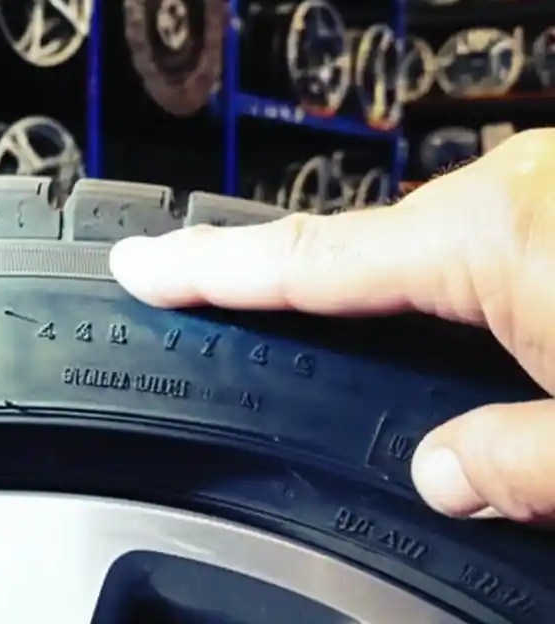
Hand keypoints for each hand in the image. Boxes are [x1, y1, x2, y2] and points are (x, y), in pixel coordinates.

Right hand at [109, 131, 554, 522]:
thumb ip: (511, 464)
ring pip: (449, 248)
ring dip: (439, 308)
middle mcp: (515, 187)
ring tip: (462, 376)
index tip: (141, 264)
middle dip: (345, 317)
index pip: (306, 259)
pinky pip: (503, 233)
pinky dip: (490, 285)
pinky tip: (521, 334)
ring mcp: (552, 177)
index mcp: (493, 235)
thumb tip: (444, 476)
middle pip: (377, 254)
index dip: (207, 268)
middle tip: (295, 359)